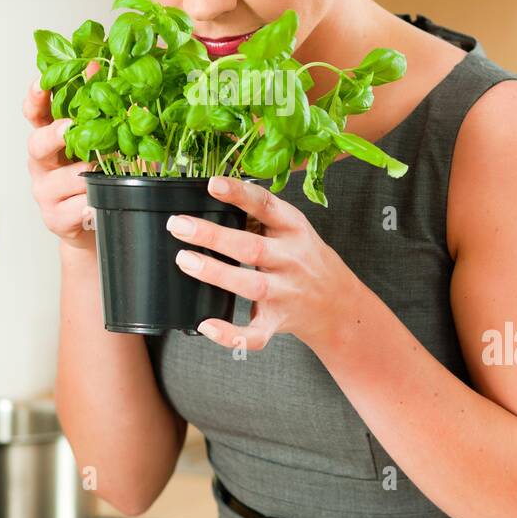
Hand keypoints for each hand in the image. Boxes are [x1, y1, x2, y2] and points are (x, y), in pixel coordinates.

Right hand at [24, 61, 100, 250]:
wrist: (98, 224)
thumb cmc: (102, 177)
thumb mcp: (107, 144)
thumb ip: (105, 112)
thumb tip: (116, 81)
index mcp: (52, 138)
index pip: (35, 114)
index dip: (35, 98)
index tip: (41, 83)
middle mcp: (42, 162)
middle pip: (37, 144)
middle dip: (54, 135)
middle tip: (70, 127)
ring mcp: (45, 190)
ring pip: (63, 178)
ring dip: (87, 174)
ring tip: (105, 172)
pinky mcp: (54, 216)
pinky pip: (75, 206)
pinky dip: (92, 202)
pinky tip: (100, 202)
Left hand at [165, 175, 362, 351]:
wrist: (338, 304)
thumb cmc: (305, 259)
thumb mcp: (292, 229)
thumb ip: (259, 216)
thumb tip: (214, 200)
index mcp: (294, 229)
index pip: (267, 205)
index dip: (240, 194)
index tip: (213, 184)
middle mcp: (292, 260)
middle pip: (252, 247)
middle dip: (213, 236)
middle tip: (178, 225)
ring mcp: (286, 293)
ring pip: (251, 286)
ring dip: (216, 273)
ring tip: (184, 260)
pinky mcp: (278, 322)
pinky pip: (255, 334)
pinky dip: (231, 333)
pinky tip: (205, 324)